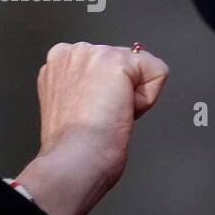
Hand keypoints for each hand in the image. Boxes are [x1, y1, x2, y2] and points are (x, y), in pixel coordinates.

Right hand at [18, 42, 168, 214]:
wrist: (73, 161)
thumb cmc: (72, 150)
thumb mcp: (72, 108)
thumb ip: (88, 90)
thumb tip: (117, 90)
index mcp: (58, 64)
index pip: (105, 67)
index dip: (105, 98)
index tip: (86, 118)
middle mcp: (71, 52)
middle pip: (125, 64)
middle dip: (119, 93)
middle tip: (98, 119)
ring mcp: (91, 53)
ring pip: (141, 68)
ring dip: (132, 97)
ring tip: (106, 116)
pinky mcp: (114, 60)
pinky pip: (157, 72)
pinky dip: (148, 100)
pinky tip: (121, 112)